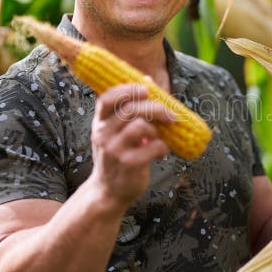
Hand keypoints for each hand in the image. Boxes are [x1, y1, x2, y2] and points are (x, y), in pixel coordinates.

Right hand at [87, 83, 172, 207]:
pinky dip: (162, 147)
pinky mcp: (128, 164)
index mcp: (100, 123)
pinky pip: (152, 147)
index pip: (107, 99)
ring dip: (158, 129)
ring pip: (141, 126)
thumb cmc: (118, 156)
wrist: (108, 192)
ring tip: (160, 138)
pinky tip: (161, 154)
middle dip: (156, 108)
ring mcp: (114, 150)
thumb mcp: (116, 133)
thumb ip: (129, 109)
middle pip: (131, 109)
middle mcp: (103, 134)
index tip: (145, 89)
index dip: (126, 90)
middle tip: (171, 116)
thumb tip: (148, 79)